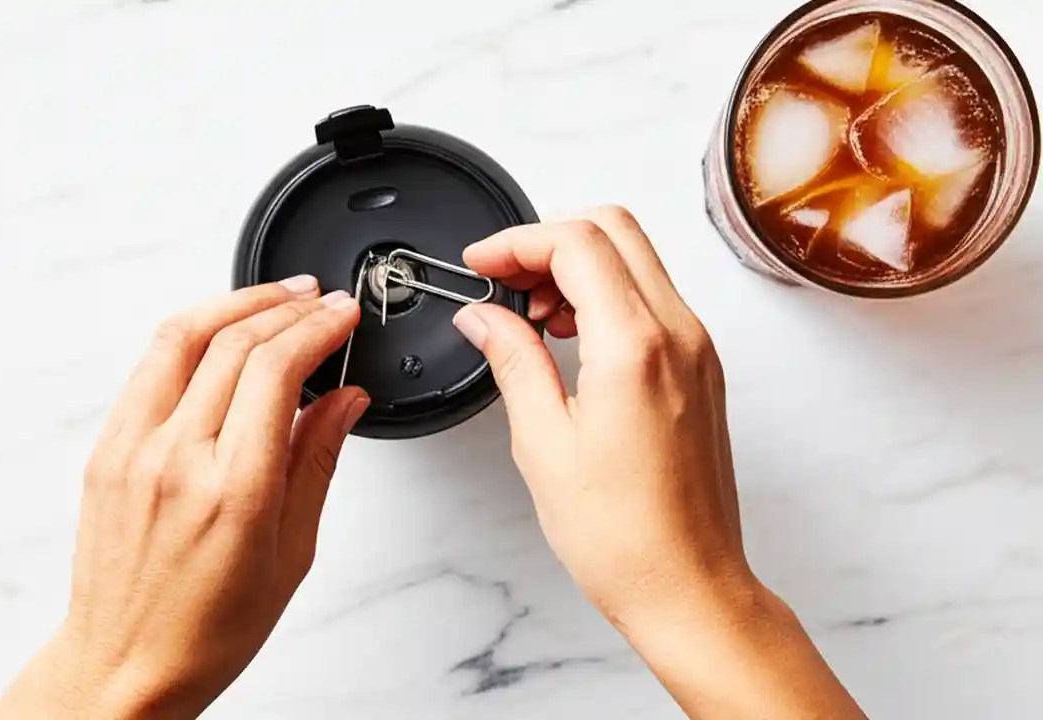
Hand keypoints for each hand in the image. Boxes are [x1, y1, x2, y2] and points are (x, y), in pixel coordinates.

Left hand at [0, 277, 367, 718]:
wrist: (123, 663)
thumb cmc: (208, 629)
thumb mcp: (291, 553)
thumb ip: (316, 462)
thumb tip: (345, 400)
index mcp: (233, 490)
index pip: (276, 370)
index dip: (317, 328)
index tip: (343, 316)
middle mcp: (176, 460)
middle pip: (233, 343)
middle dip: (286, 308)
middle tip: (321, 301)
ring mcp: (132, 450)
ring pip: (181, 337)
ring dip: (235, 304)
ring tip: (275, 297)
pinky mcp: (105, 450)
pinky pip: (148, 368)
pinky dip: (190, 335)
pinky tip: (219, 333)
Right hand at [453, 206, 864, 718]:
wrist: (689, 586)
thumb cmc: (624, 536)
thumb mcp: (543, 442)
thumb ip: (512, 360)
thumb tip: (483, 316)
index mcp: (636, 346)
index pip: (578, 242)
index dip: (517, 240)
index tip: (481, 264)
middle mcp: (679, 335)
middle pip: (615, 229)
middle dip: (548, 239)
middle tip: (502, 278)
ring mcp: (697, 350)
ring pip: (637, 259)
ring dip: (578, 265)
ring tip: (532, 316)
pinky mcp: (700, 370)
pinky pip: (653, 299)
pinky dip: (607, 295)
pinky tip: (571, 338)